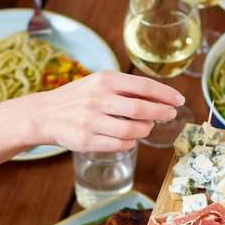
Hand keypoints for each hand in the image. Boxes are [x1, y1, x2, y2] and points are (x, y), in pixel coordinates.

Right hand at [16, 70, 184, 151]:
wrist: (45, 114)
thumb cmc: (79, 98)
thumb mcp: (99, 83)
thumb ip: (126, 88)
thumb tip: (161, 97)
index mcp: (104, 80)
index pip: (143, 85)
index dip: (165, 94)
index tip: (179, 100)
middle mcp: (98, 99)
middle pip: (140, 109)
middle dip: (161, 113)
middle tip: (170, 115)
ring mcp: (91, 121)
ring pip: (131, 130)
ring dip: (145, 130)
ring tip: (147, 127)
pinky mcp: (87, 141)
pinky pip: (119, 145)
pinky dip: (130, 142)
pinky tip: (130, 138)